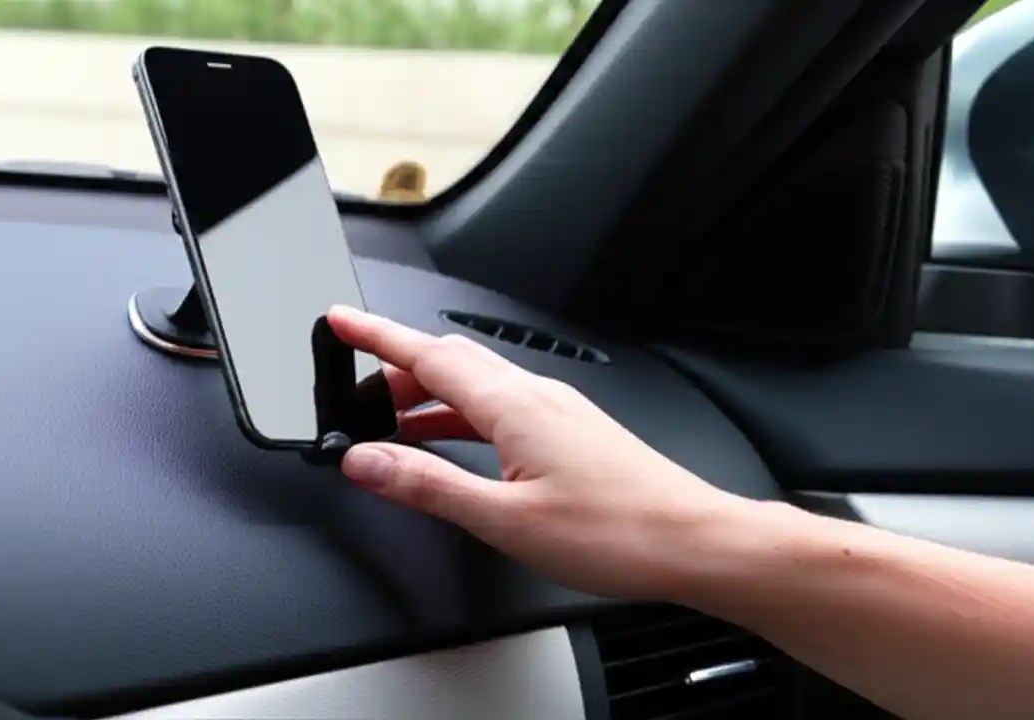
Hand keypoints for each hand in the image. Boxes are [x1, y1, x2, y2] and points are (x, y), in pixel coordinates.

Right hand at [326, 305, 753, 599]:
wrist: (694, 540)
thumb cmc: (618, 531)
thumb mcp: (505, 518)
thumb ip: (428, 486)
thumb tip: (366, 462)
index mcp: (514, 405)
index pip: (427, 355)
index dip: (376, 335)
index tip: (339, 321)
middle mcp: (536, 396)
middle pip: (450, 362)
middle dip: (396, 367)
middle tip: (356, 389)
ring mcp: (556, 411)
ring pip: (476, 384)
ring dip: (428, 394)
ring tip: (392, 422)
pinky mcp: (569, 431)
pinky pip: (500, 406)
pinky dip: (461, 415)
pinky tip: (453, 443)